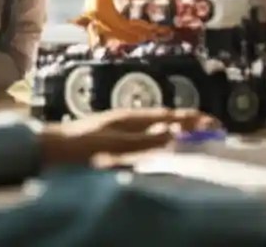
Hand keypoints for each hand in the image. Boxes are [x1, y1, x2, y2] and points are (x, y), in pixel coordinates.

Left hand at [39, 108, 219, 165]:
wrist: (49, 148)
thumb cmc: (78, 145)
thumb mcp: (113, 144)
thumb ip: (144, 140)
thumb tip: (175, 133)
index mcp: (133, 117)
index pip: (172, 116)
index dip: (195, 120)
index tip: (216, 123)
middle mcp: (130, 119)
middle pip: (168, 118)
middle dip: (192, 122)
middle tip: (213, 128)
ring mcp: (122, 127)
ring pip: (158, 126)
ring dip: (178, 129)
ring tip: (195, 134)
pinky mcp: (115, 138)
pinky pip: (147, 135)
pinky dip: (162, 137)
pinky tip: (164, 143)